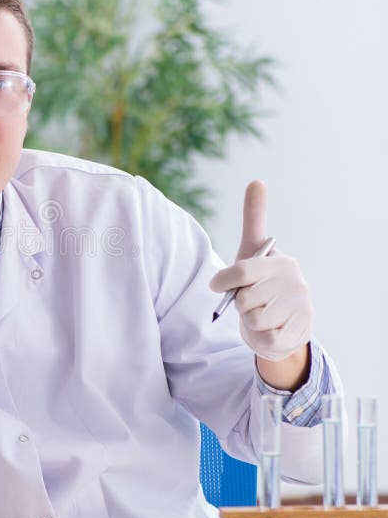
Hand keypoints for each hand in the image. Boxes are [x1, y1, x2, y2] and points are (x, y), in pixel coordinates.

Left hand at [209, 181, 312, 361]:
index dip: (224, 281)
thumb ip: (254, 218)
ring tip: (260, 314)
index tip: (216, 285)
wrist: (282, 324)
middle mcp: (297, 283)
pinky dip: (259, 336)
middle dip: (240, 303)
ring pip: (252, 319)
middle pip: (245, 299)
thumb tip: (257, 180)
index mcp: (283, 262)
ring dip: (249, 321)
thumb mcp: (253, 251)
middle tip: (249, 301)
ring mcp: (301, 309)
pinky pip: (263, 336)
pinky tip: (269, 328)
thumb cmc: (261, 282)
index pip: (244, 272)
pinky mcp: (299, 333)